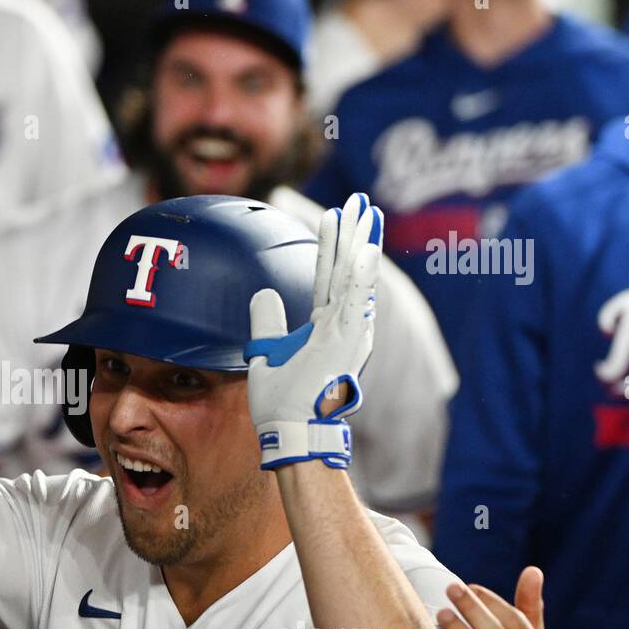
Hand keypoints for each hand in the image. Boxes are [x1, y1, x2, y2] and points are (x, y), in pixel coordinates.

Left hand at [243, 192, 381, 469]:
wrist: (288, 429)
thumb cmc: (280, 401)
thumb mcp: (265, 352)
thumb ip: (267, 322)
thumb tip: (262, 293)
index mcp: (325, 327)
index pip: (329, 276)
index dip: (332, 245)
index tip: (334, 215)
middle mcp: (342, 326)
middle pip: (348, 270)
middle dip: (354, 234)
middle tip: (361, 199)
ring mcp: (348, 334)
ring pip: (355, 280)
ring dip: (360, 244)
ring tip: (365, 211)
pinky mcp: (347, 343)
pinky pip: (354, 303)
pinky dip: (359, 276)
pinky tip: (364, 249)